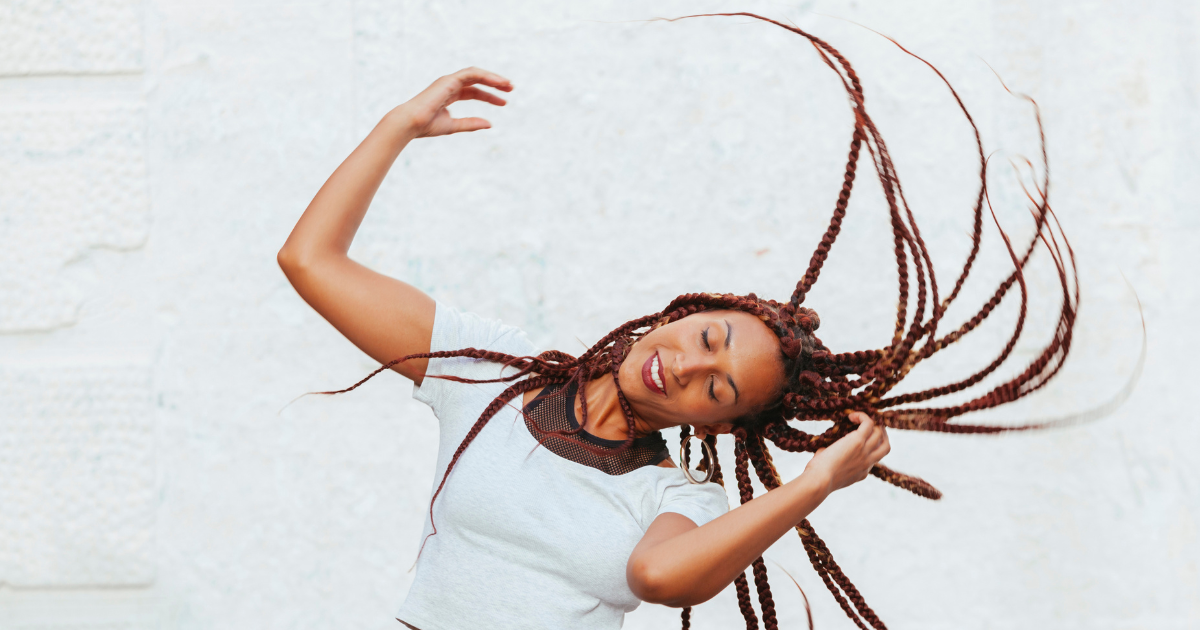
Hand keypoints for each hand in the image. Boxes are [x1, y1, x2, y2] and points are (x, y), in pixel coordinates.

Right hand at [394, 67, 512, 138]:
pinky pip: (471, 73)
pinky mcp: (449, 79)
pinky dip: (485, 76)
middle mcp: (449, 85)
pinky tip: (497, 82)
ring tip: (508, 85)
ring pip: (476, 74)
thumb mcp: (454, 126)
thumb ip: (471, 123)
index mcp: (449, 95)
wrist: (411, 123)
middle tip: (511, 89)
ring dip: (493, 78)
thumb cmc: (426, 126)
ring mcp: (449, 81)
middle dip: (495, 84)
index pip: (473, 92)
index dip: (489, 96)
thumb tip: (490, 124)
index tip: (504, 102)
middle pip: (477, 81)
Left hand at [803, 412, 889, 493]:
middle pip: (885, 446)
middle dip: (881, 434)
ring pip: (879, 433)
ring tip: (856, 418)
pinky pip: (868, 423)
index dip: (869, 447)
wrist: (820, 481)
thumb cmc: (818, 478)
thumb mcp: (829, 472)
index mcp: (862, 473)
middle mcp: (867, 463)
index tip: (857, 439)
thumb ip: (830, 461)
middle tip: (869, 426)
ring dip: (871, 422)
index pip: (873, 459)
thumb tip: (823, 450)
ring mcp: (865, 452)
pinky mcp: (858, 441)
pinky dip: (862, 416)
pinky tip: (851, 416)